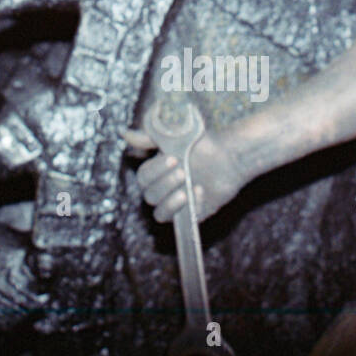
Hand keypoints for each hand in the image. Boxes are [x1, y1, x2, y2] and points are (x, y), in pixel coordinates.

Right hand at [123, 126, 249, 222]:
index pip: (144, 177)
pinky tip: (201, 192)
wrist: (229, 157)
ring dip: (170, 203)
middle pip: (150, 195)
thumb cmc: (200, 144)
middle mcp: (162, 191)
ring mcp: (176, 205)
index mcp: (154, 173)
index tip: (173, 158)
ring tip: (186, 190)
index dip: (156, 169)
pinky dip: (192, 207)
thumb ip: (151, 136)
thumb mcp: (176, 135)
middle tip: (183, 172)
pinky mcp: (191, 215)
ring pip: (160, 213)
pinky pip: (183, 220)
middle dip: (165, 184)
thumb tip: (126, 134)